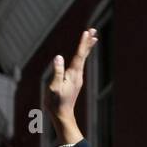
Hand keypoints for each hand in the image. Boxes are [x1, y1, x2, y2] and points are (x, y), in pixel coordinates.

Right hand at [45, 28, 96, 144]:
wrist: (62, 116)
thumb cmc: (56, 103)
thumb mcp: (54, 87)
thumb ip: (57, 71)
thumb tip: (59, 57)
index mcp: (73, 75)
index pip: (79, 56)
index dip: (82, 43)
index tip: (87, 32)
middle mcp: (78, 75)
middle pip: (84, 55)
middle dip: (88, 42)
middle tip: (93, 30)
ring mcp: (77, 78)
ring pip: (83, 59)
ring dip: (86, 47)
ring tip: (92, 37)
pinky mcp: (75, 81)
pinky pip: (79, 64)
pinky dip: (82, 55)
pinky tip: (82, 53)